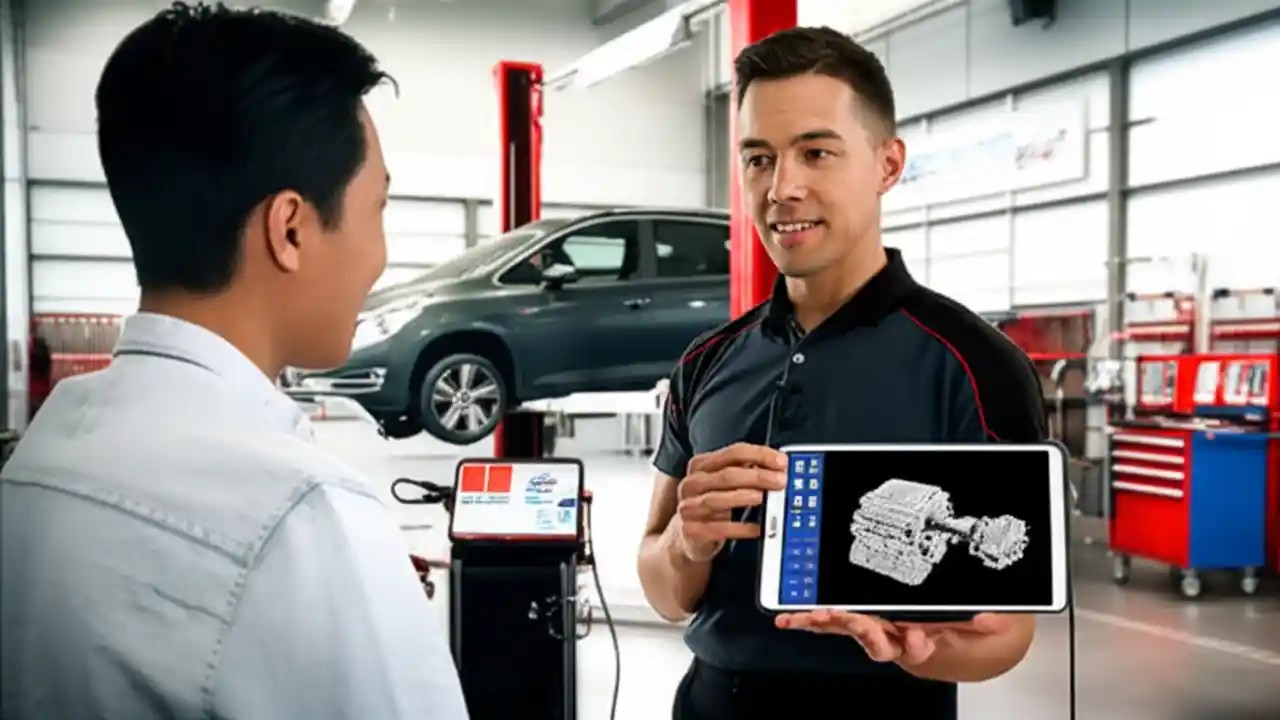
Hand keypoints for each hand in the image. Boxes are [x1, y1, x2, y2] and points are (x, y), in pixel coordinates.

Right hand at [675, 443, 787, 561]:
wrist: (687, 535)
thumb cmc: (712, 504)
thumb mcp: (723, 484)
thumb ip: (746, 472)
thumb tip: (778, 469)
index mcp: (701, 465)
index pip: (733, 453)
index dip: (759, 455)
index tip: (781, 462)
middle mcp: (692, 484)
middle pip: (726, 475)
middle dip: (757, 477)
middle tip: (780, 481)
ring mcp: (689, 507)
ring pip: (718, 500)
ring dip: (745, 497)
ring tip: (765, 498)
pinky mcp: (692, 530)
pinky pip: (719, 529)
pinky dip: (741, 528)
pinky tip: (758, 527)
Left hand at [775, 610, 1015, 668]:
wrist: (938, 637)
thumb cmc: (952, 627)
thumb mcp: (973, 625)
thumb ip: (982, 623)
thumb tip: (992, 620)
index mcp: (920, 639)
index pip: (917, 645)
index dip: (915, 642)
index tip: (917, 636)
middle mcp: (892, 638)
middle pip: (875, 639)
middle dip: (860, 627)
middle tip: (846, 615)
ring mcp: (870, 629)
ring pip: (847, 629)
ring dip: (826, 623)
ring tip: (808, 616)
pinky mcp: (854, 619)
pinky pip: (830, 621)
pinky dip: (808, 620)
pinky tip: (789, 618)